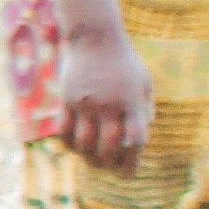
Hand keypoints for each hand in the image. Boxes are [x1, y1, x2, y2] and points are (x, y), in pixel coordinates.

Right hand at [51, 30, 153, 171]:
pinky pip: (65, 129)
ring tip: (91, 162)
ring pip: (85, 142)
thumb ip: (143, 109)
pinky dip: (68, 143)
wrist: (94, 37)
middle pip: (109, 146)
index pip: (135, 141)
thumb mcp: (142, 82)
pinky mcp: (67, 99)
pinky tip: (74, 147)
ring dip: (88, 157)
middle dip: (110, 164)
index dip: (132, 161)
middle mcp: (109, 105)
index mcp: (131, 102)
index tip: (129, 172)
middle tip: (109, 169)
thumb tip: (138, 138)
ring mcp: (86, 103)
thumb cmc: (123, 61)